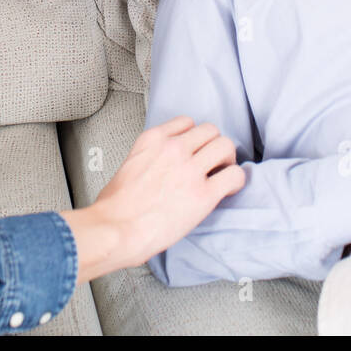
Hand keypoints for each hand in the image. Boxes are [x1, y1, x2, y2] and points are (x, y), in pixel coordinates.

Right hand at [59, 117, 243, 284]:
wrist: (116, 229)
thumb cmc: (116, 205)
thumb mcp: (130, 163)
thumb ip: (151, 155)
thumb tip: (163, 165)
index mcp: (153, 139)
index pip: (187, 122)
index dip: (194, 138)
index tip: (195, 151)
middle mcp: (174, 148)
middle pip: (211, 130)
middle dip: (213, 146)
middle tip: (212, 164)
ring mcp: (190, 170)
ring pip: (226, 146)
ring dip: (227, 161)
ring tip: (220, 175)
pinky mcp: (203, 194)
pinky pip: (234, 175)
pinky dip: (235, 182)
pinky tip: (226, 191)